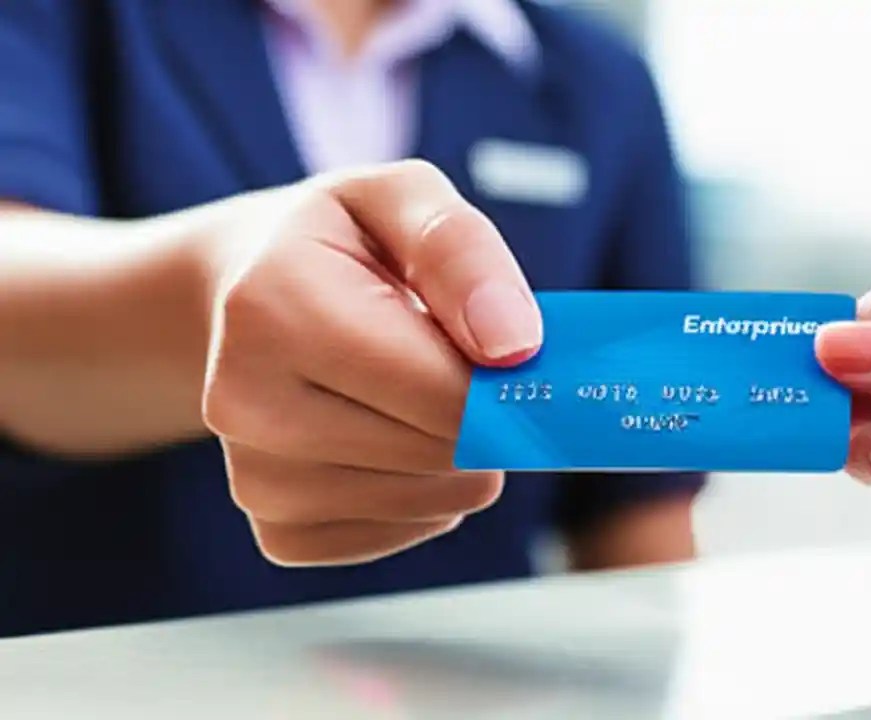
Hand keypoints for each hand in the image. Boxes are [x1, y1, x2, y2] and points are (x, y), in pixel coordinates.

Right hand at [198, 161, 540, 565]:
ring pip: (432, 502)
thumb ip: (461, 251)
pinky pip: (400, 535)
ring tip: (422, 395)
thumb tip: (515, 345)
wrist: (246, 292)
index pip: (443, 393)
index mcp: (272, 307)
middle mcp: (244, 403)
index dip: (506, 381)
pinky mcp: (276, 531)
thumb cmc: (342, 242)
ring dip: (459, 457)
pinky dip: (425, 499)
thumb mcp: (402, 198)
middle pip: (444, 452)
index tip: (516, 354)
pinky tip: (398, 441)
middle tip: (462, 365)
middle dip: (482, 414)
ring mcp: (253, 479)